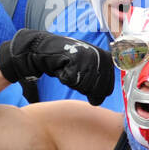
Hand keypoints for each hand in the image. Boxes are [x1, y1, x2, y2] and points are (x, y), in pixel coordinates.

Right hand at [0, 30, 114, 105]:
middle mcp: (99, 56)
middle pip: (97, 90)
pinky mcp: (73, 59)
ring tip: (67, 69)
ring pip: (85, 86)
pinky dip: (64, 77)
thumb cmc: (63, 60)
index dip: (95, 93)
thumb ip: (96, 83)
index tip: (82, 83)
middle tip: (73, 74)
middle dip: (83, 87)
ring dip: (73, 82)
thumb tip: (98, 102)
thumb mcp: (85, 69)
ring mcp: (87, 57)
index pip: (108, 89)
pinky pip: (72, 81)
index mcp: (105, 58)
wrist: (41, 48)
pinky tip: (60, 67)